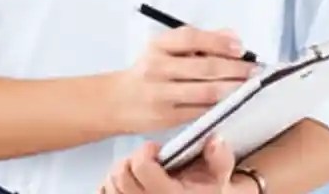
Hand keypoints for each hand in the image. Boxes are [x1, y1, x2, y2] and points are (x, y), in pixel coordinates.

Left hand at [100, 136, 236, 193]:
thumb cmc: (205, 191)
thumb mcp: (219, 175)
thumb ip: (219, 158)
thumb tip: (215, 140)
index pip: (142, 167)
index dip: (146, 152)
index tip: (155, 149)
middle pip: (121, 175)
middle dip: (130, 160)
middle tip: (145, 158)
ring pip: (109, 186)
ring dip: (119, 172)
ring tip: (136, 170)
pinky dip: (109, 186)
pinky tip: (125, 183)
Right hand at [109, 26, 258, 133]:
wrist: (116, 101)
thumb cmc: (147, 72)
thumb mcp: (165, 49)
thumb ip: (199, 41)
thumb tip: (232, 36)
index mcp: (158, 46)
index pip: (190, 38)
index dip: (219, 41)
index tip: (240, 47)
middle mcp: (157, 68)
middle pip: (203, 67)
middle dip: (234, 68)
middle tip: (253, 70)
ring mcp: (161, 94)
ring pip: (205, 91)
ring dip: (231, 88)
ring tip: (247, 85)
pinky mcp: (167, 116)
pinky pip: (200, 111)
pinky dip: (219, 105)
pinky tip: (231, 101)